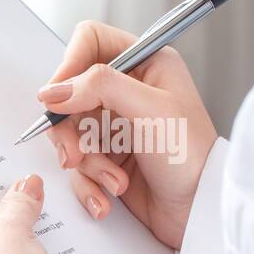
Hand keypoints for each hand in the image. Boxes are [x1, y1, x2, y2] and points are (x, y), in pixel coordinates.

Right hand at [40, 21, 216, 249]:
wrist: (200, 211)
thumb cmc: (191, 156)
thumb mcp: (149, 109)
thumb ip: (99, 87)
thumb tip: (53, 90)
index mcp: (146, 64)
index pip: (90, 42)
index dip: (69, 65)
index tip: (57, 97)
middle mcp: (127, 90)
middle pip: (70, 94)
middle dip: (69, 130)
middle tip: (76, 154)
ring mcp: (114, 125)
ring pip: (69, 133)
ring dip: (86, 163)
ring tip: (112, 180)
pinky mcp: (106, 157)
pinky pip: (77, 165)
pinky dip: (88, 183)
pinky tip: (109, 195)